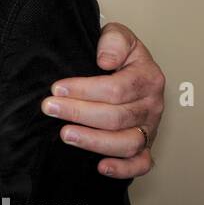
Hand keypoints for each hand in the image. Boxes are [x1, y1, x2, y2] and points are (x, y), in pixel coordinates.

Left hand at [39, 21, 164, 178]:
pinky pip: (141, 164)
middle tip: (51, 109)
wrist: (126, 66)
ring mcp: (149, 128)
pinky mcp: (144, 146)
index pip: (117, 89)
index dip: (85, 90)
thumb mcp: (117, 35)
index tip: (57, 88)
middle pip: (117, 117)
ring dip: (94, 141)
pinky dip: (123, 169)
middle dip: (79, 113)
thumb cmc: (118, 53)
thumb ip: (113, 40)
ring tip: (66, 135)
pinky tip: (99, 167)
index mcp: (148, 78)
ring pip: (127, 143)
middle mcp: (152, 105)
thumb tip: (105, 60)